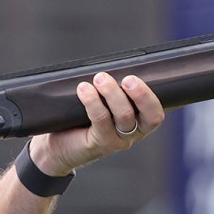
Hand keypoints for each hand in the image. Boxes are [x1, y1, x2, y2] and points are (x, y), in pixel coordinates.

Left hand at [31, 72, 164, 176]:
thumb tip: (110, 66)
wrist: (56, 148)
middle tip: (127, 78)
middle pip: (150, 116)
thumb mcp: (102, 103)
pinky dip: (93, 101)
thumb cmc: (80, 121)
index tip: (136, 76)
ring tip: (99, 79)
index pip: (156, 112)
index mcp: (139, 122)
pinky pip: (101, 120)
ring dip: (113, 93)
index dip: (151, 96)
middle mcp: (133, 133)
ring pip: (124, 116)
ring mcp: (117, 140)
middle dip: (141, 94)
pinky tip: (84, 90)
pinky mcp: (100, 143)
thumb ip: (111, 89)